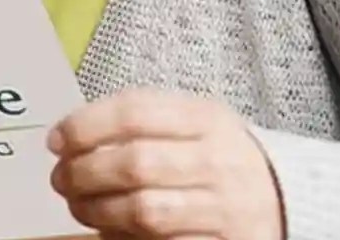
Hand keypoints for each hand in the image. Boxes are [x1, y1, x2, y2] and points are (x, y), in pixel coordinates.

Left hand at [46, 88, 283, 239]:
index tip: (57, 141)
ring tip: (78, 205)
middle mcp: (217, 161)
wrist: (283, 193)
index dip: (84, 127)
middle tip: (60, 179)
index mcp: (205, 118)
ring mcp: (224, 208)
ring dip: (97, 210)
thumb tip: (66, 135)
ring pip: (145, 211)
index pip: (135, 113)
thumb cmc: (213, 151)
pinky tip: (109, 229)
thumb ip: (135, 117)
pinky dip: (125, 237)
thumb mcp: (187, 117)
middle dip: (83, 173)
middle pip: (135, 164)